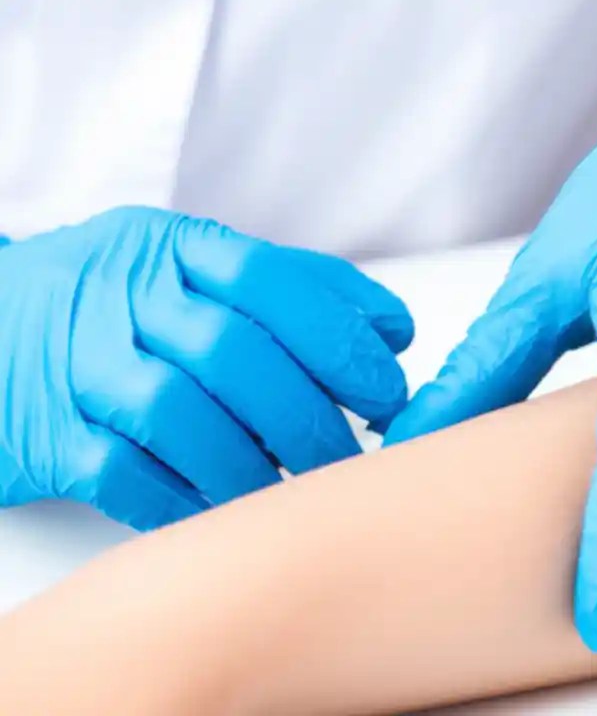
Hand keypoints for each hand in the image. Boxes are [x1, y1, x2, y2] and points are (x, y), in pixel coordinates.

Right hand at [0, 206, 412, 528]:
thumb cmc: (112, 309)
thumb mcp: (188, 269)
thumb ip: (292, 287)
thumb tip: (393, 330)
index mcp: (167, 249)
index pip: (270, 279)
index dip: (341, 339)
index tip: (386, 391)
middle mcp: (116, 296)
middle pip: (233, 354)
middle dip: (307, 417)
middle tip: (347, 458)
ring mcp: (73, 364)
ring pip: (179, 418)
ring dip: (251, 468)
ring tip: (289, 493)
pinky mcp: (40, 434)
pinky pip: (121, 475)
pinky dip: (182, 500)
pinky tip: (222, 512)